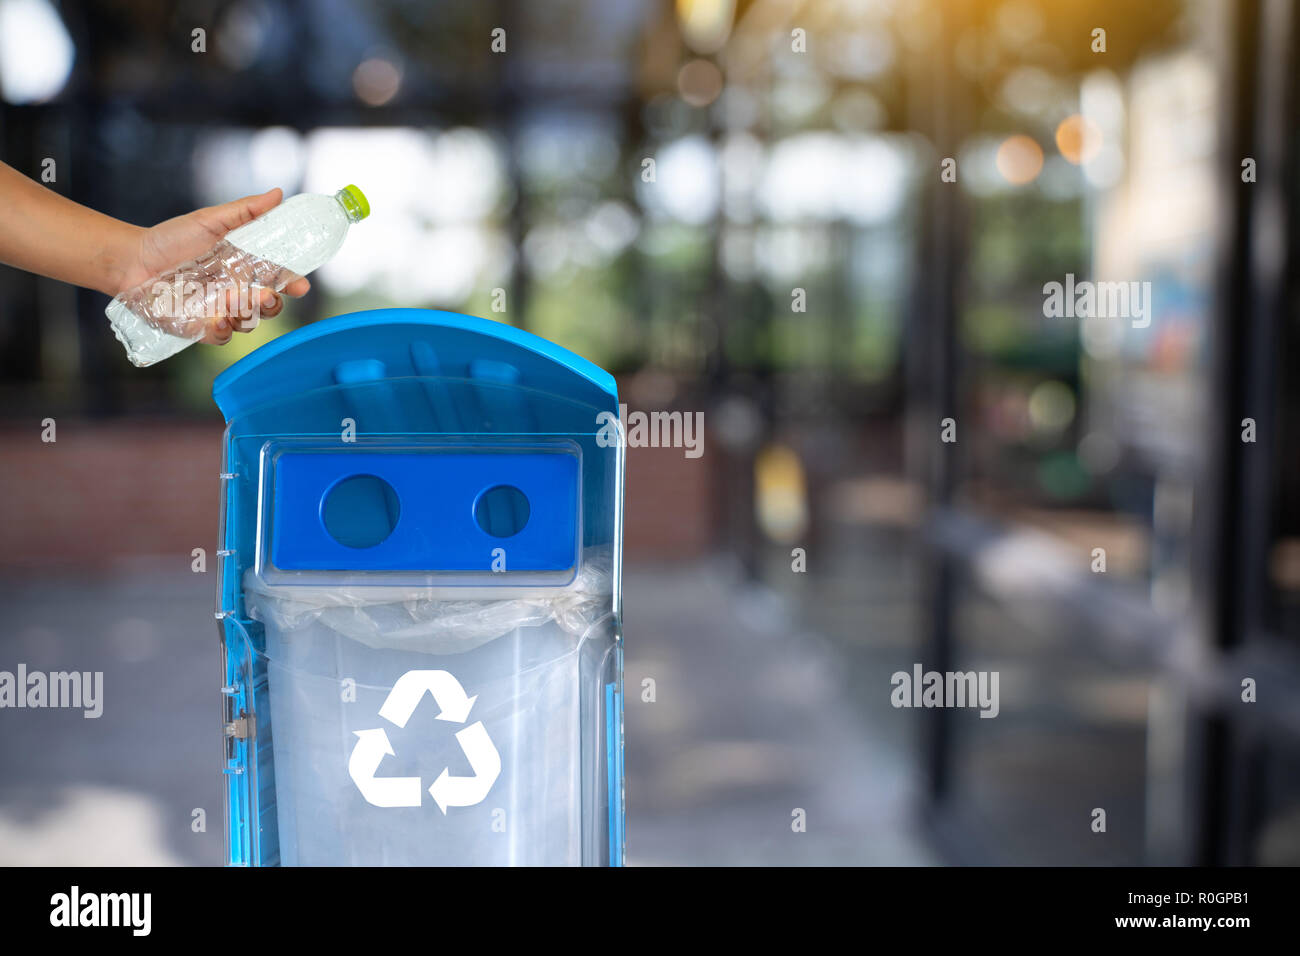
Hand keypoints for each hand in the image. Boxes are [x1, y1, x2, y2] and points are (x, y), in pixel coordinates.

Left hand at [117, 188, 310, 344]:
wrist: (132, 260)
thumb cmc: (170, 239)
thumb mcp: (210, 220)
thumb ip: (246, 211)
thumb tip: (278, 194)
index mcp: (244, 267)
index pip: (278, 278)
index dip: (293, 283)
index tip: (300, 285)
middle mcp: (237, 291)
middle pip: (269, 306)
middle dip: (272, 304)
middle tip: (264, 295)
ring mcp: (220, 311)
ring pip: (248, 322)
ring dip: (244, 313)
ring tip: (228, 299)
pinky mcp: (200, 328)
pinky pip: (222, 337)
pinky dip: (223, 331)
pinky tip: (217, 320)